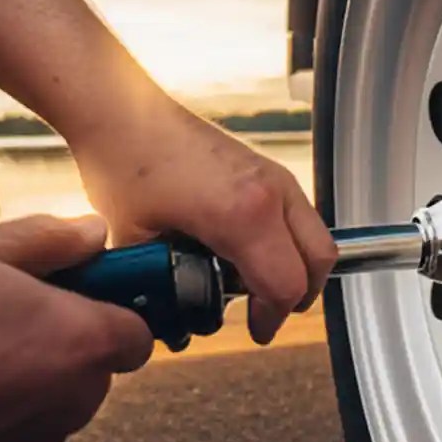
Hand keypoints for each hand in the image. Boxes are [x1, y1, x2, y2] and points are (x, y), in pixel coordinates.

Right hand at [0, 215, 151, 441]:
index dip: (107, 303)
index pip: (135, 332)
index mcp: (72, 346)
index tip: (72, 285)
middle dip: (54, 341)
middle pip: (87, 373)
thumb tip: (92, 234)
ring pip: (41, 411)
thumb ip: (43, 240)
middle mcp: (61, 413)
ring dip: (12, 384)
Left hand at [68, 99, 336, 343]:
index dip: (271, 318)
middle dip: (295, 296)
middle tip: (262, 312)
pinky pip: (299, 215)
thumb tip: (173, 324)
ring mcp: (275, 175)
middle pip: (319, 262)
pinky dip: (286, 242)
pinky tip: (243, 249)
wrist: (122, 111)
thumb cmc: (125, 164)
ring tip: (249, 281)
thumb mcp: (138, 245)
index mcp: (244, 214)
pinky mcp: (267, 168)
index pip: (285, 286)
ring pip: (315, 237)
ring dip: (294, 267)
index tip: (255, 330)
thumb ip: (162, 291)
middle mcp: (271, 191)